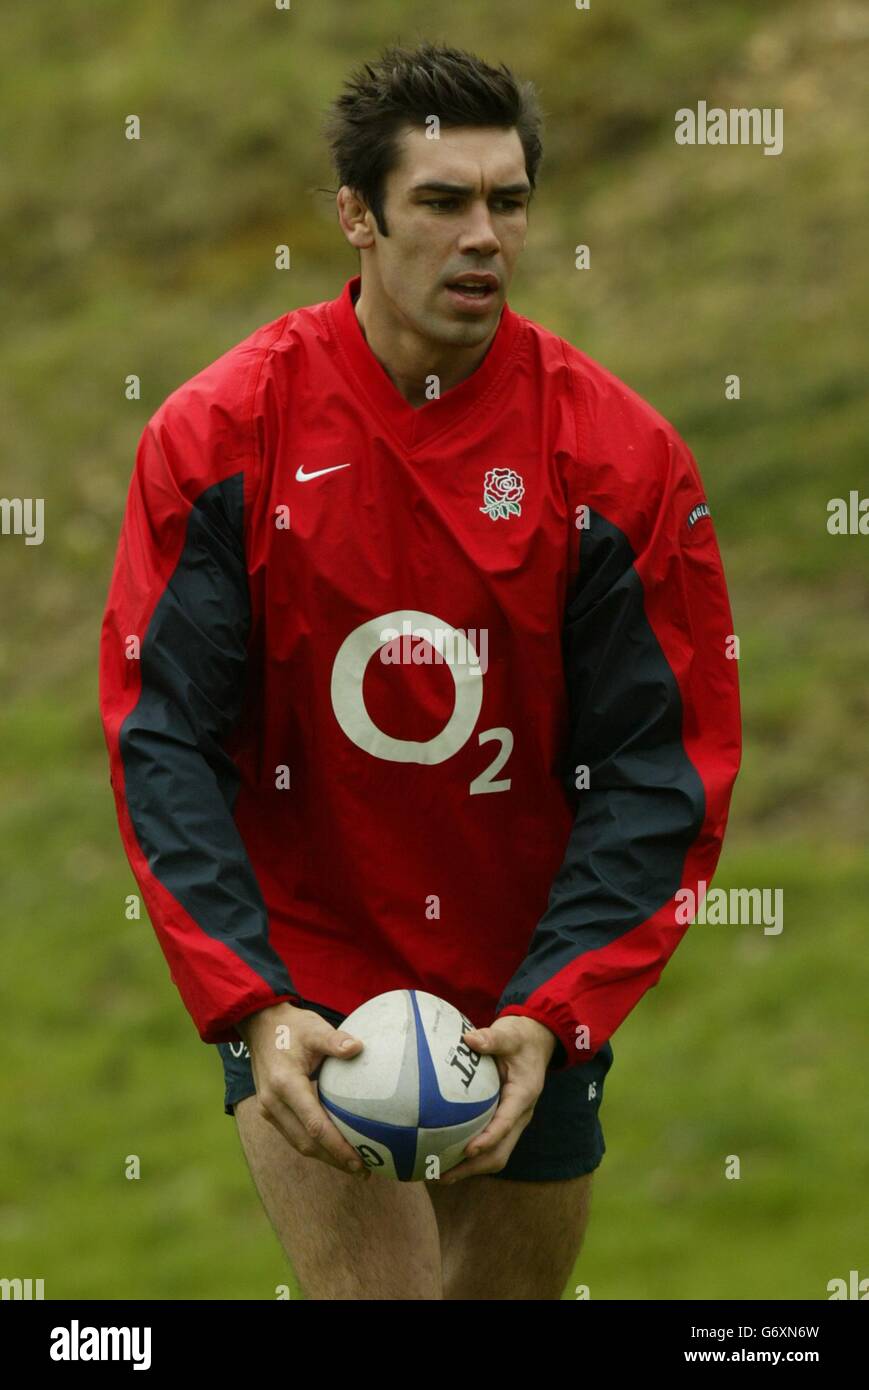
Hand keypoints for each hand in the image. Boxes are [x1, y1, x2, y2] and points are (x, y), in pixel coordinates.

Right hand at [236, 1002, 370, 1178]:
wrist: (259, 1025)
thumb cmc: (291, 1026)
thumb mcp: (314, 1028)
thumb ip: (335, 1040)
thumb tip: (359, 1047)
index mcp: (284, 1084)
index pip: (314, 1125)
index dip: (338, 1146)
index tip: (360, 1160)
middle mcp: (273, 1102)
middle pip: (306, 1143)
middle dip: (335, 1160)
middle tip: (364, 1170)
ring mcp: (268, 1109)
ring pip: (298, 1143)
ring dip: (325, 1157)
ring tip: (354, 1166)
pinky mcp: (270, 1110)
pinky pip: (293, 1134)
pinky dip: (314, 1145)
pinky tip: (335, 1148)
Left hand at [437, 1015, 557, 1183]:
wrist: (537, 1042)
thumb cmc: (521, 1037)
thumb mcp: (510, 1033)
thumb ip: (492, 1038)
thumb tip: (469, 1039)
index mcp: (524, 1094)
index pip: (506, 1122)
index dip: (489, 1138)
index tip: (468, 1150)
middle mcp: (521, 1114)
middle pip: (501, 1150)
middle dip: (474, 1167)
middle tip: (442, 1175)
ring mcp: (513, 1121)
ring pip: (496, 1154)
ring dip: (470, 1168)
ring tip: (439, 1176)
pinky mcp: (505, 1122)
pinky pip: (490, 1146)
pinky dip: (470, 1158)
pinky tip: (445, 1158)